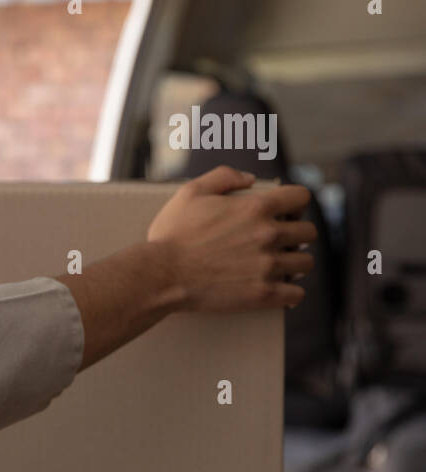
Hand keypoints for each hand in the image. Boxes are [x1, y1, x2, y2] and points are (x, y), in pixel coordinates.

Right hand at [146, 165, 316, 312]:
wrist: (162, 275)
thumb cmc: (173, 235)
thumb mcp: (190, 192)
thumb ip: (223, 176)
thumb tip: (249, 178)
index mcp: (256, 208)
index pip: (301, 197)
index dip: (296, 203)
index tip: (287, 212)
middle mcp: (269, 235)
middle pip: (309, 233)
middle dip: (297, 236)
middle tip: (282, 243)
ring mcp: (268, 266)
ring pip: (306, 264)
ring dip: (295, 264)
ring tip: (281, 267)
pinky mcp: (263, 293)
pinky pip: (297, 294)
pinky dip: (290, 293)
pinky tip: (279, 290)